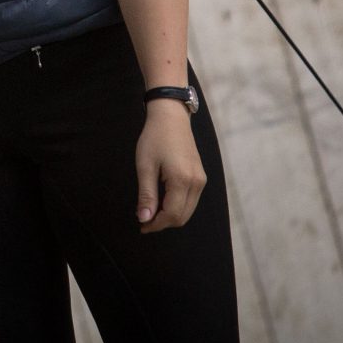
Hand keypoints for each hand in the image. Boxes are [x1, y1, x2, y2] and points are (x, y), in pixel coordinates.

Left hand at [135, 100, 206, 232]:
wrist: (171, 116)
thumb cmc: (155, 138)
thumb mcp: (145, 166)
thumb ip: (146, 195)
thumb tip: (145, 219)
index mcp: (183, 180)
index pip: (172, 215)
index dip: (156, 224)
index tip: (141, 225)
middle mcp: (197, 183)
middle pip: (182, 216)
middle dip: (163, 223)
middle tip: (144, 220)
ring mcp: (201, 180)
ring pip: (188, 210)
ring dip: (170, 215)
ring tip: (151, 211)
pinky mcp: (200, 176)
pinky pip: (190, 200)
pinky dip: (177, 206)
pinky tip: (162, 201)